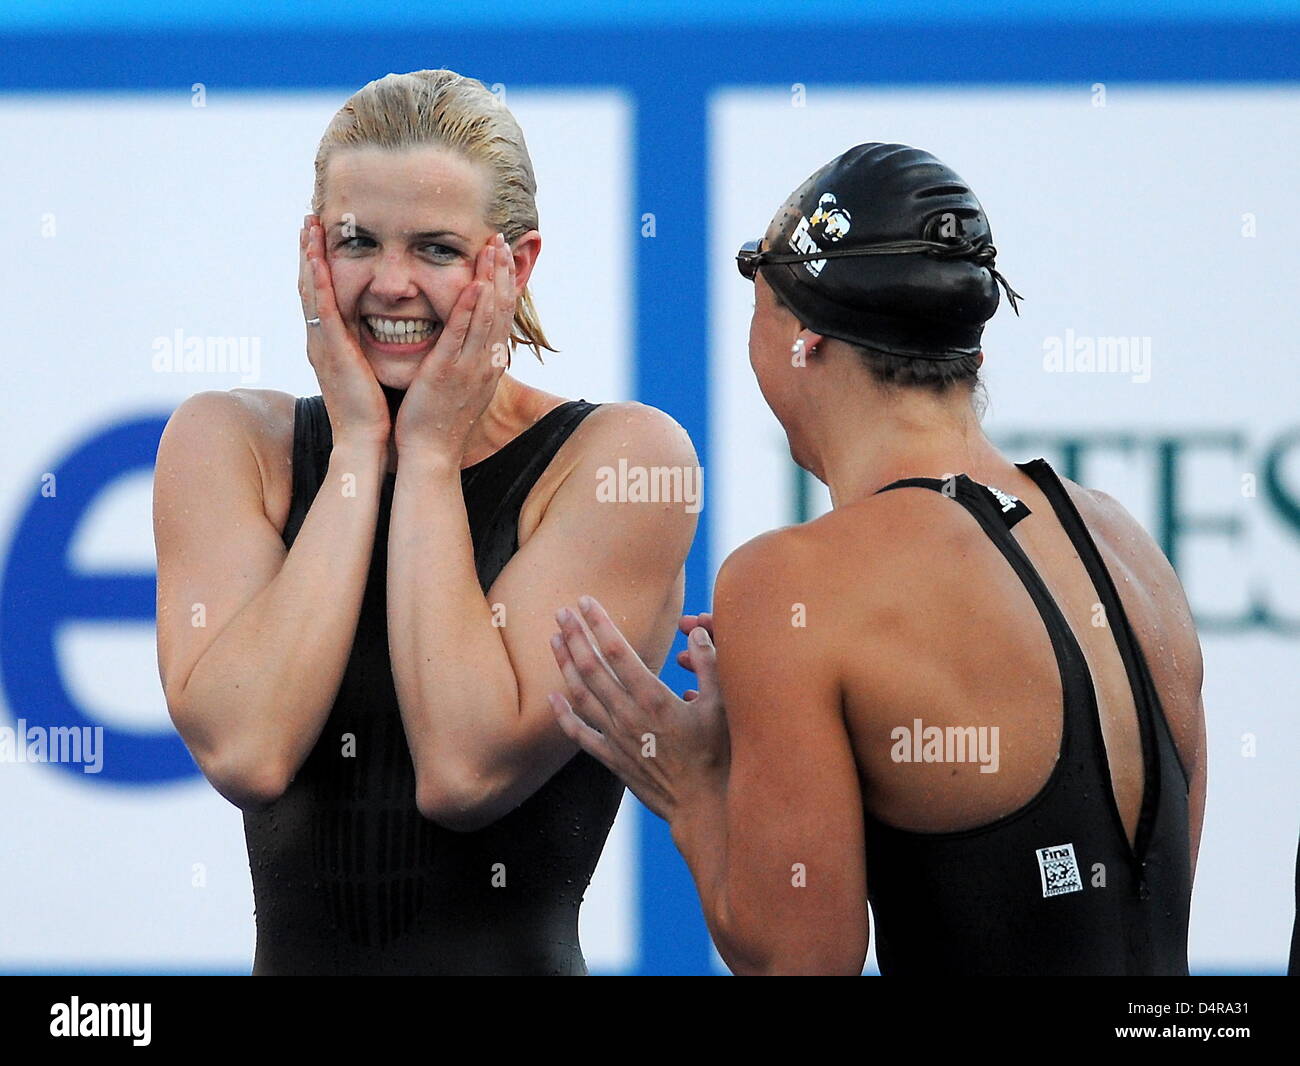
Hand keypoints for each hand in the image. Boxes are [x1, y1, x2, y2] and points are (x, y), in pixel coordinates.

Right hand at [299, 214, 389, 447]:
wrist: (363, 442)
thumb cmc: (371, 414)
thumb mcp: (366, 374)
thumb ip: (366, 352)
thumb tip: (381, 335)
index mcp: (330, 345)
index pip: (321, 296)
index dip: (317, 266)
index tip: (319, 238)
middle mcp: (320, 341)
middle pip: (310, 286)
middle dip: (307, 252)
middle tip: (307, 219)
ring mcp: (322, 345)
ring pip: (311, 291)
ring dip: (308, 256)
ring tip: (308, 226)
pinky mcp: (332, 352)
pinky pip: (323, 310)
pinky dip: (318, 282)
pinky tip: (317, 259)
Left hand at [393, 232, 515, 462]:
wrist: (430, 454)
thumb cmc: (436, 422)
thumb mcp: (459, 386)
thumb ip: (463, 360)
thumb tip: (463, 341)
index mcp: (488, 365)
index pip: (501, 316)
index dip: (504, 283)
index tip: (502, 256)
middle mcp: (486, 363)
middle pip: (501, 309)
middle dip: (502, 272)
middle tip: (501, 239)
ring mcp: (471, 367)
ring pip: (487, 316)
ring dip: (491, 279)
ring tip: (492, 248)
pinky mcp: (449, 372)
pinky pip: (462, 335)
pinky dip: (471, 308)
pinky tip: (475, 284)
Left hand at [548, 596, 728, 822]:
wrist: (702, 807)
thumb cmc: (718, 755)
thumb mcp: (721, 705)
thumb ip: (708, 664)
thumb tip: (695, 631)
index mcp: (654, 698)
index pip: (617, 652)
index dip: (599, 624)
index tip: (585, 602)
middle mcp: (629, 715)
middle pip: (591, 668)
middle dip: (574, 636)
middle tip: (560, 612)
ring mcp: (617, 738)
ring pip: (581, 695)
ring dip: (565, 665)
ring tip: (553, 640)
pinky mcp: (613, 759)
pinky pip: (580, 734)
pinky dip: (563, 714)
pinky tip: (552, 697)